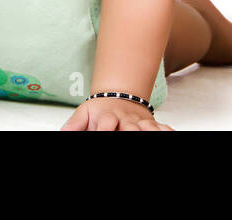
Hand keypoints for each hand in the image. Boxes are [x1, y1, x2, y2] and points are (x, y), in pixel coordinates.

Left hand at [60, 96, 174, 130]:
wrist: (120, 94)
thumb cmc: (100, 109)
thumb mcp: (84, 113)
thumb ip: (73, 125)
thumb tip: (62, 133)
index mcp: (107, 116)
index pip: (106, 123)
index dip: (104, 129)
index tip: (101, 132)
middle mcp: (125, 118)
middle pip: (129, 127)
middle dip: (129, 132)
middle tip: (129, 135)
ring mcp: (139, 121)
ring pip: (147, 127)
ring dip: (149, 131)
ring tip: (150, 135)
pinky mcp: (151, 123)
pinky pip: (163, 127)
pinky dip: (166, 130)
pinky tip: (169, 134)